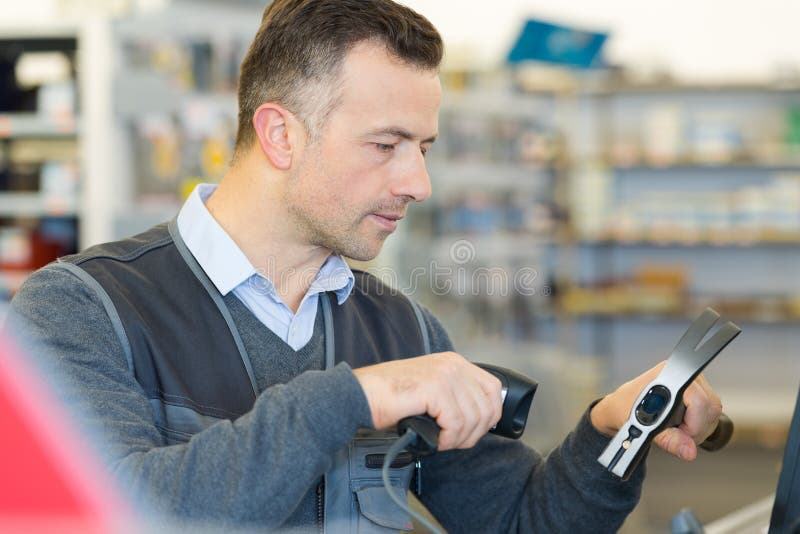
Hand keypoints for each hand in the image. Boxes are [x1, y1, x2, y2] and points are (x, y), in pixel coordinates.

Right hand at [352, 352, 502, 450]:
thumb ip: (455, 396)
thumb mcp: (431, 390)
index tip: (474, 430)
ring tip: (441, 441)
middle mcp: (453, 364)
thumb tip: (479, 421)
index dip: (490, 415)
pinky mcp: (434, 388)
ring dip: (458, 438)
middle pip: (486, 407)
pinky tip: (435, 440)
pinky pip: (456, 424)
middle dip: (473, 432)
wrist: (362, 394)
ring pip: (473, 418)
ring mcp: (445, 374)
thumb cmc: (391, 397)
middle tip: (452, 441)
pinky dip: (447, 439)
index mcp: (454, 362)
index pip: (493, 388)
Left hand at [590, 361, 722, 460]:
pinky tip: (680, 424)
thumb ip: (667, 439)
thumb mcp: (641, 427)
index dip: (692, 423)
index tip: (679, 431)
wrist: (619, 406)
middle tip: (674, 434)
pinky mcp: (698, 393)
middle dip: (695, 429)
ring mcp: (694, 383)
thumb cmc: (623, 409)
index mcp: (667, 375)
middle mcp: (684, 376)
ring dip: (696, 430)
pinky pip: (711, 415)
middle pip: (710, 408)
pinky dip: (697, 427)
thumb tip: (689, 450)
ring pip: (713, 414)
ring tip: (673, 429)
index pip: (699, 400)